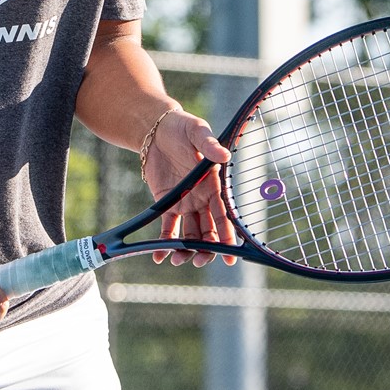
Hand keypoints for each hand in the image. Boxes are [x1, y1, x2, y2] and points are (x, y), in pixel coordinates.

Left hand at [143, 111, 236, 267]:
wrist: (157, 129)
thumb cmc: (183, 128)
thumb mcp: (197, 132)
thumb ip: (209, 145)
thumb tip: (224, 156)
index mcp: (214, 185)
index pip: (224, 215)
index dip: (228, 235)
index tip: (231, 254)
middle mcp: (202, 198)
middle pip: (208, 231)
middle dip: (207, 249)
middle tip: (201, 261)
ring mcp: (185, 203)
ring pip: (189, 234)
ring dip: (186, 250)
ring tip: (178, 261)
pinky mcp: (167, 203)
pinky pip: (167, 228)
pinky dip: (164, 243)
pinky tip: (159, 257)